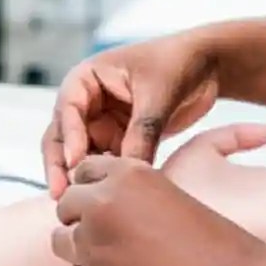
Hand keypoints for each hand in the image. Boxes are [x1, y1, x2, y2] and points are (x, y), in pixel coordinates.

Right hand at [42, 31, 220, 197]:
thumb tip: (125, 171)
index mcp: (86, 78)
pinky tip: (105, 197)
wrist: (206, 66)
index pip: (68, 108)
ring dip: (79, 176)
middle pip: (62, 136)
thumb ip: (141, 132)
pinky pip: (104, 162)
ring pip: (80, 154)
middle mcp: (87, 102)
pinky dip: (103, 178)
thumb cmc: (177, 63)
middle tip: (60, 194)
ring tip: (79, 202)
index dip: (70, 136)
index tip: (75, 162)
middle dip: (60, 164)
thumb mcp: (157, 95)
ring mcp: (101, 122)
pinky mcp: (118, 140)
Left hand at [51, 155, 265, 265]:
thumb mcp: (167, 194)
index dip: (95, 188)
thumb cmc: (214, 239)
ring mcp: (95, 241)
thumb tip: (97, 202)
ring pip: (62, 239)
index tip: (110, 204)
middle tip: (116, 235)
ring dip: (84, 246)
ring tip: (121, 255)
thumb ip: (130, 192)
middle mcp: (103, 201)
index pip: (84, 171)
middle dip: (83, 217)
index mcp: (127, 173)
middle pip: (67, 204)